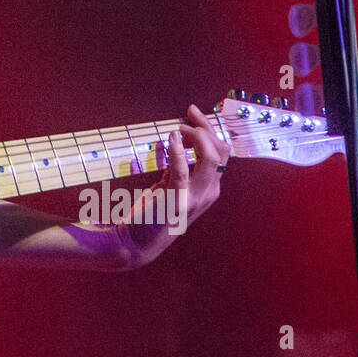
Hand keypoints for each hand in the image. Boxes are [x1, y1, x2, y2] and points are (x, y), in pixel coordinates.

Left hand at [122, 103, 229, 265]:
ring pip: (211, 157)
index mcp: (209, 188)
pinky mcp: (176, 200)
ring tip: (179, 128)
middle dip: (206, 127)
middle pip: (221, 151)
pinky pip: (182, 169)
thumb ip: (177, 169)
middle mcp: (208, 193)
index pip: (221, 152)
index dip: (209, 130)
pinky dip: (177, 150)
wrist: (136, 243)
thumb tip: (175, 142)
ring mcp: (194, 198)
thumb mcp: (169, 188)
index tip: (192, 114)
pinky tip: (170, 138)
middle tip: (189, 113)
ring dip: (196, 136)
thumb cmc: (152, 214)